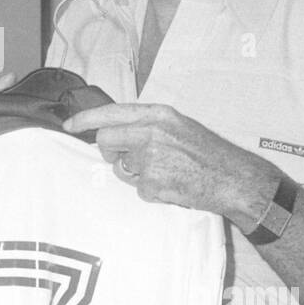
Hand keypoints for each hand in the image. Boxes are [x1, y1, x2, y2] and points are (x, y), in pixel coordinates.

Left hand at [63, 102, 279, 224]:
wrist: (234, 179)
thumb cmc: (207, 153)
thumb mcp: (179, 125)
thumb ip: (148, 125)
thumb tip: (115, 130)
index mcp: (158, 114)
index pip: (111, 112)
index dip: (85, 119)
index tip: (69, 125)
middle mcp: (151, 133)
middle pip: (106, 141)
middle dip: (112, 153)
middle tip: (130, 159)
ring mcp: (151, 159)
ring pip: (121, 169)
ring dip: (136, 174)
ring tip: (165, 172)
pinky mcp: (153, 183)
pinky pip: (138, 190)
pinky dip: (151, 191)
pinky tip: (172, 185)